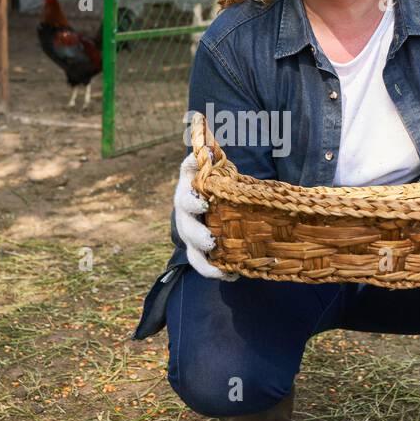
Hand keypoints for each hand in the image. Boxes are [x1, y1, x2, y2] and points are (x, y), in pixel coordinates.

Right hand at [174, 153, 237, 280]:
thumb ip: (209, 157)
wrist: (211, 198)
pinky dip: (216, 272)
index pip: (186, 196)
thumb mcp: (212, 166)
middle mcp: (186, 214)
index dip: (192, 201)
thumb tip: (205, 144)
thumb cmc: (214, 180)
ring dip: (205, 262)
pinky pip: (203, 265)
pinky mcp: (199, 251)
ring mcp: (191, 235)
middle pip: (186, 228)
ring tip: (221, 270)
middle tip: (210, 241)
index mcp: (188, 191)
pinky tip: (233, 276)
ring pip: (192, 252)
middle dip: (197, 235)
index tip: (203, 205)